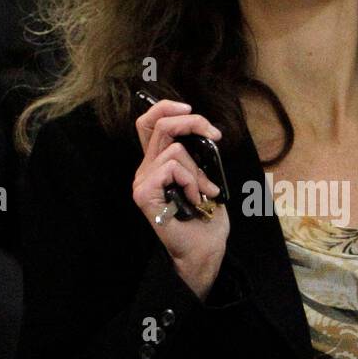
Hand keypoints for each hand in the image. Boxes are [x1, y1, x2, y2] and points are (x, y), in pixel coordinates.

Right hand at [132, 99, 230, 299]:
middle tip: (214, 134)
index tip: (189, 108)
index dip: (165, 107)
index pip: (148, 123)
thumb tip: (204, 135)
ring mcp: (142, 181)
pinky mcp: (144, 193)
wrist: (203, 250)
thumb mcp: (204, 178)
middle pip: (159, 125)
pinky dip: (191, 180)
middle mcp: (145, 169)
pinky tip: (194, 198)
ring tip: (204, 192)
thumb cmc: (206, 219)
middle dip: (191, 122)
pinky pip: (172, 167)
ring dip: (197, 170)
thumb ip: (195, 157)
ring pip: (173, 150)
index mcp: (156, 164)